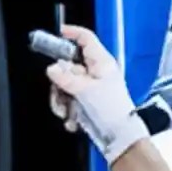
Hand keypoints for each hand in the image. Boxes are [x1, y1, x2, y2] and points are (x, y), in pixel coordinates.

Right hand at [45, 24, 148, 164]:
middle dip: (60, 81)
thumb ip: (66, 78)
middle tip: (59, 92)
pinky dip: (68, 111)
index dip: (72, 33)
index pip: (86, 39)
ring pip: (66, 85)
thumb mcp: (86, 91)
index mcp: (102, 63)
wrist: (119, 137)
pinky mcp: (87, 102)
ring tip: (67, 111)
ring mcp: (91, 88)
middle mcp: (96, 73)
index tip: (58, 33)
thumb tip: (52, 68)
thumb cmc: (112, 112)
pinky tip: (73, 120)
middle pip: (69, 66)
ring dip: (62, 100)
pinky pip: (69, 101)